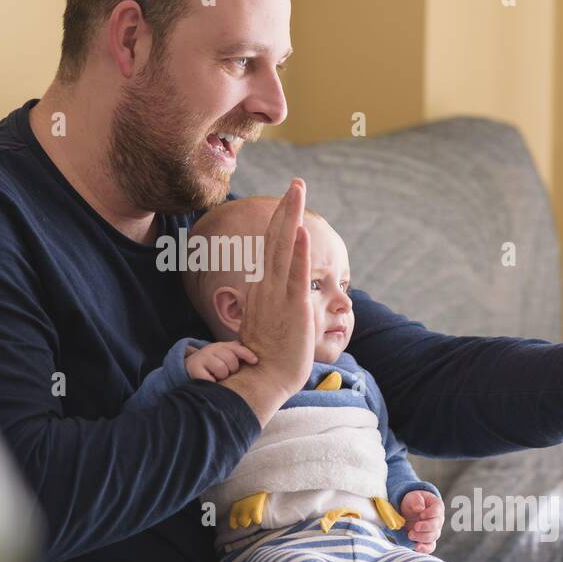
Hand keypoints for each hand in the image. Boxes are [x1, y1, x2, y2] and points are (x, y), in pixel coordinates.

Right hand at [185, 341, 258, 381]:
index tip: (255, 361)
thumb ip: (239, 353)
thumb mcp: (226, 355)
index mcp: (222, 346)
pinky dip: (212, 382)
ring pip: (222, 369)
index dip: (247, 354)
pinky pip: (210, 378)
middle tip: (227, 373)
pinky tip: (211, 380)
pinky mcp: (195, 368)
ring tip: (218, 376)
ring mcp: (203, 357)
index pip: (237, 348)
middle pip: (231, 360)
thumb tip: (257, 357)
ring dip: (222, 376)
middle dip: (232, 370)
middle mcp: (212, 348)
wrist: (192, 365)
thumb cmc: (215, 362)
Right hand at [228, 178, 314, 408]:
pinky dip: (299, 251)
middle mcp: (267, 285)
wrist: (263, 378)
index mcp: (261, 287)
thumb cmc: (266, 356)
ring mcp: (278, 294)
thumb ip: (269, 301)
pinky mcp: (293, 306)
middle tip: (296, 182)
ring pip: (284, 247)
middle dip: (286, 208)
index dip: (279, 221)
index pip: (270, 246)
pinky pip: (296, 273)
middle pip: (275, 238)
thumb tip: (271, 291)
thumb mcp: (265, 321)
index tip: (288, 200)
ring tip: (297, 190)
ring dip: (292, 216)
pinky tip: (301, 230)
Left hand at [400, 490, 443, 553]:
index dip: (430, 514)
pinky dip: (424, 548)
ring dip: (421, 537)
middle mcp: (438, 520)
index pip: (437, 511)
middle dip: (425, 527)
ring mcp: (434, 531)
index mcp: (437, 506)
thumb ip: (416, 500)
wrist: (408, 511)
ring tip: (410, 534)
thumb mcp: (412, 497)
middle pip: (436, 526)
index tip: (421, 514)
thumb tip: (420, 508)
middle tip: (415, 527)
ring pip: (432, 537)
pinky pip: (430, 547)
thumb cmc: (413, 502)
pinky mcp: (428, 540)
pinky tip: (417, 547)